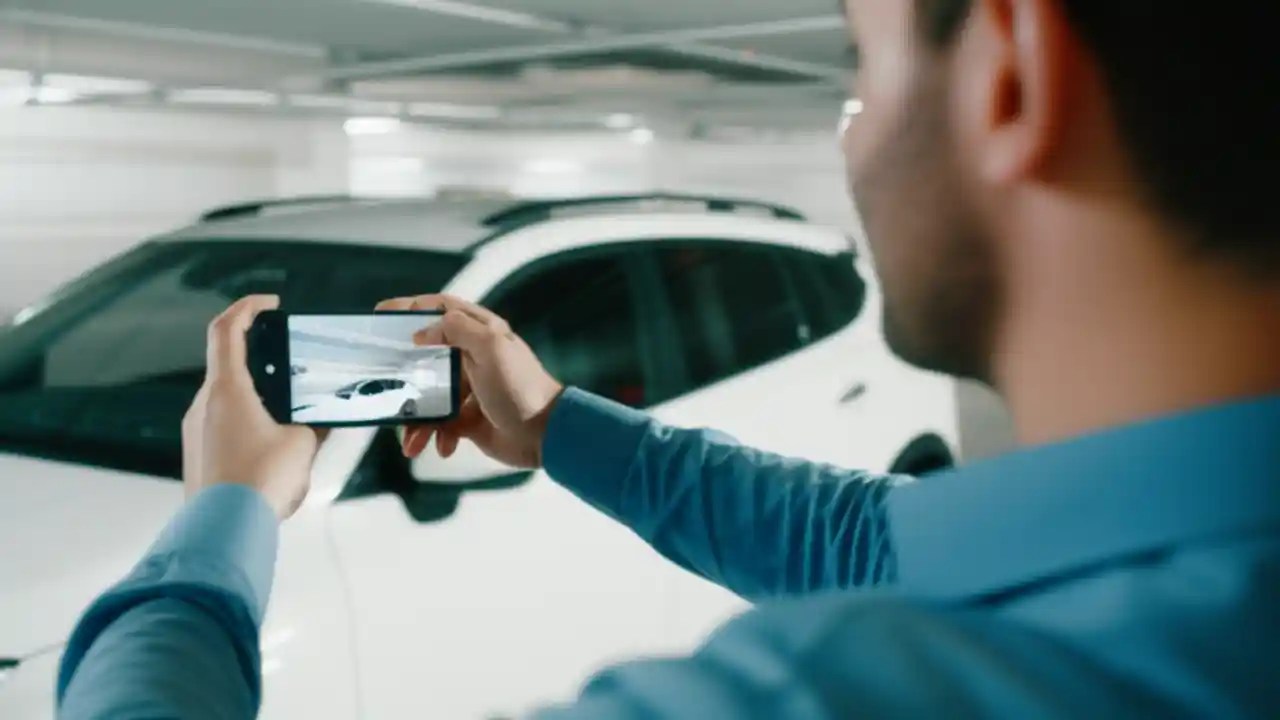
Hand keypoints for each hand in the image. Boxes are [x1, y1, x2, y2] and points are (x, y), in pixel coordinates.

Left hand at [182, 295, 323, 519]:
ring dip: (257, 400)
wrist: (225, 531)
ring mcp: (195, 431)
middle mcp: (203, 404)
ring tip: (290, 421)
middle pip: (229, 366)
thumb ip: (313, 424)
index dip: (248, 307)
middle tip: (292, 371)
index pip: (227, 329)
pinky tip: (274, 450)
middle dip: (263, 364)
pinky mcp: (197, 455)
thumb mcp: (303, 444)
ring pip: (227, 400)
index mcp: (227, 389)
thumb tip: (319, 421)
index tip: (270, 303)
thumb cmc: (261, 483)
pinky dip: (248, 426)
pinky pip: (222, 427)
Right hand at [375, 294, 563, 467]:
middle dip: (404, 371)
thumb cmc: (521, 387)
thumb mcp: (491, 348)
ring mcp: (470, 389)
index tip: (382, 314)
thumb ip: (458, 330)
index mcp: (481, 333)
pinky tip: (442, 446)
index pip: (442, 310)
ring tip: (411, 440)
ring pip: (428, 397)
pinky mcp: (468, 419)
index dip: (411, 308)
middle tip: (381, 379)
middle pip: (427, 356)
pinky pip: (440, 424)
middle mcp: (473, 357)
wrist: (545, 434)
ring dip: (416, 419)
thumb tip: (423, 331)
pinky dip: (435, 436)